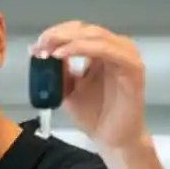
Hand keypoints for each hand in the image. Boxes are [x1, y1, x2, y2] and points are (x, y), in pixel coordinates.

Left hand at [30, 22, 149, 153]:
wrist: (111, 139)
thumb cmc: (95, 116)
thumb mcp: (67, 89)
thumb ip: (58, 69)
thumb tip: (41, 51)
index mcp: (102, 51)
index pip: (79, 31)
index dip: (56, 34)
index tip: (36, 46)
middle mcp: (116, 49)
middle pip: (86, 30)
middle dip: (59, 35)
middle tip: (40, 45)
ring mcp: (126, 57)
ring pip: (96, 36)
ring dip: (68, 40)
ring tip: (48, 50)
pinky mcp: (133, 68)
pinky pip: (106, 50)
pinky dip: (82, 49)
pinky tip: (63, 55)